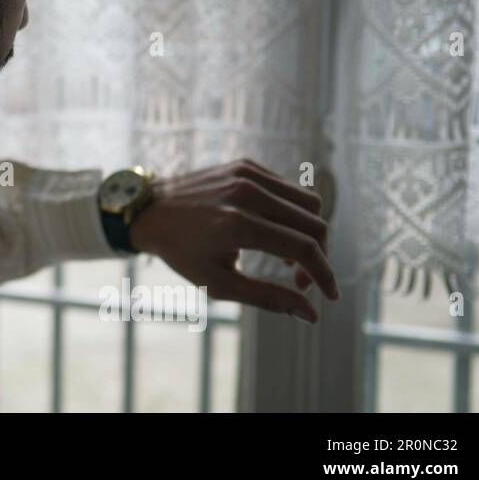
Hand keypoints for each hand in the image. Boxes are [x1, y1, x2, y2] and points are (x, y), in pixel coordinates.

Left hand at [128, 158, 338, 322]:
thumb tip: (312, 314)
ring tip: (289, 258)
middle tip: (302, 280)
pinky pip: (288, 189)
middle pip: (314, 223)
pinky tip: (274, 232)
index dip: (324, 274)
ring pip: (308, 202)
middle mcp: (246, 193)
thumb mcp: (218, 284)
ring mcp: (246, 174)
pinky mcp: (246, 164)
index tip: (329, 295)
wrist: (149, 210)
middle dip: (320, 256)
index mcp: (237, 225)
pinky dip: (292, 212)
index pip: (303, 248)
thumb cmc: (182, 251)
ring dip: (310, 232)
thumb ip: (268, 298)